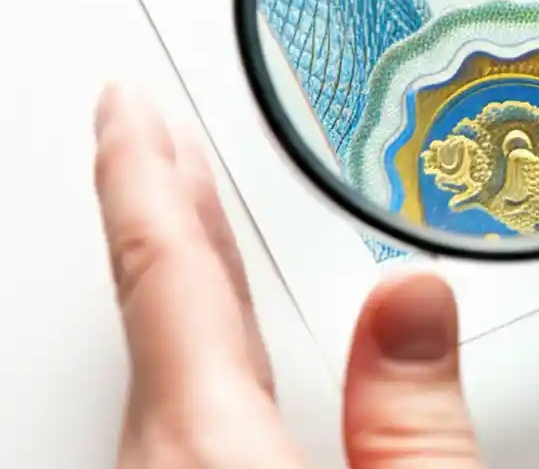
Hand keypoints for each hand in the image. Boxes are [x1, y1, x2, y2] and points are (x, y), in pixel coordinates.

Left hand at [92, 84, 483, 467]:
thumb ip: (413, 418)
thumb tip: (412, 300)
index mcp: (206, 451)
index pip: (161, 272)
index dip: (141, 172)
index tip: (125, 103)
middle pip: (154, 309)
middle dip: (163, 209)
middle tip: (155, 136)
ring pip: (162, 368)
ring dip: (180, 278)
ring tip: (193, 214)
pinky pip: (173, 419)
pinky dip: (191, 351)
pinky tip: (221, 349)